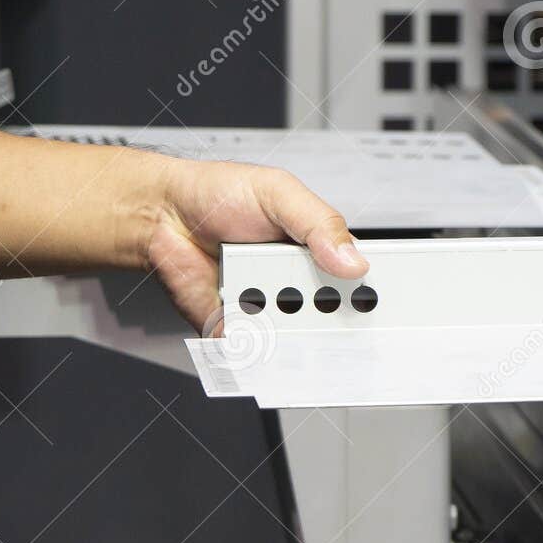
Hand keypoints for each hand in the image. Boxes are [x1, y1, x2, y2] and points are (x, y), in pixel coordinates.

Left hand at [144, 159, 369, 332]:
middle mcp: (299, 284)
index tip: (380, 303)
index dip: (372, 293)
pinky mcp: (241, 329)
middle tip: (331, 314)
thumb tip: (351, 261)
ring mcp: (271, 308)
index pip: (357, 278)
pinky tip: (258, 335)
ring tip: (279, 310)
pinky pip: (258, 350)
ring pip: (297, 337)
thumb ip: (318, 222)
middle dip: (337, 322)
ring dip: (295, 335)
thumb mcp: (278, 192)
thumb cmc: (219, 195)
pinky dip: (259, 349)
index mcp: (319, 251)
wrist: (162, 215)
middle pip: (333, 316)